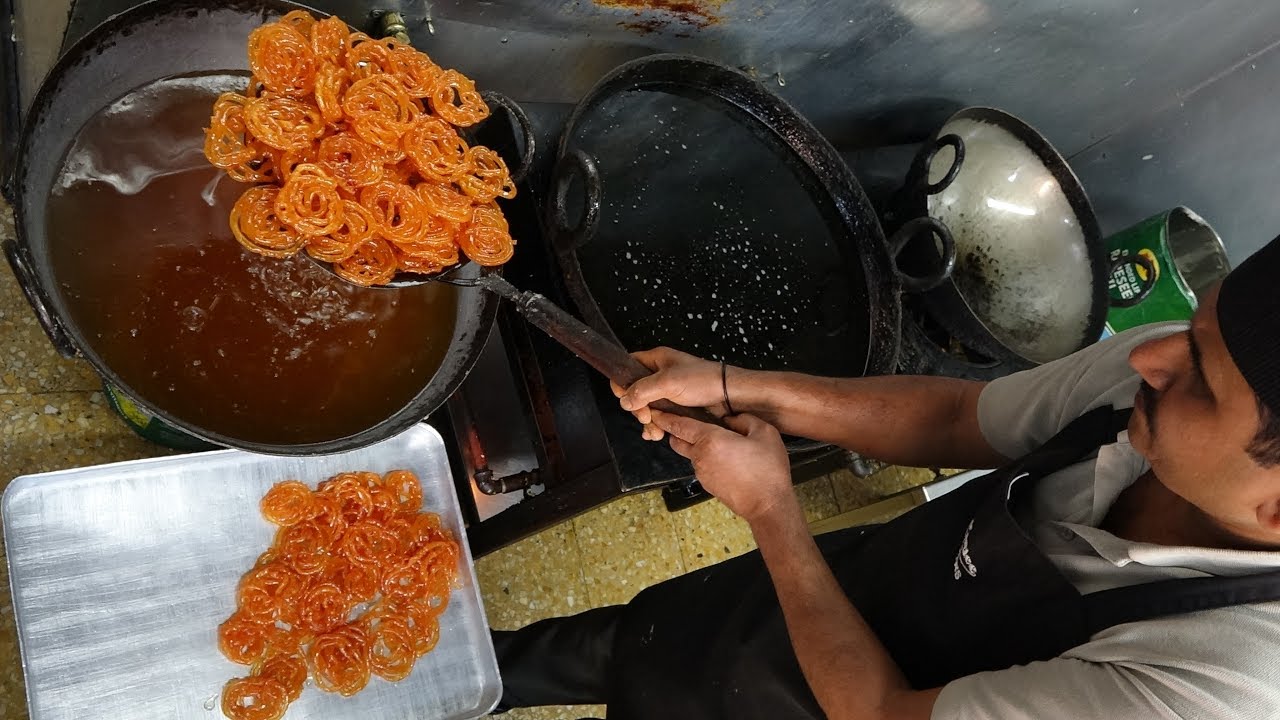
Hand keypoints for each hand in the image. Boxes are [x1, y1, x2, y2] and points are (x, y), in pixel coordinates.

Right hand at [610, 347, 731, 440]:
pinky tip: (657, 433)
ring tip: (654, 430)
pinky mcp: (676, 407)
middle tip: (646, 417)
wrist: (730, 397)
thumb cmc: (705, 381)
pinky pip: (658, 417)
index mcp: (657, 360)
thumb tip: (625, 401)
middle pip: (635, 392)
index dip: (622, 383)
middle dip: (637, 408)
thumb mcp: (669, 382)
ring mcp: (668, 392)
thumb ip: (643, 390)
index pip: (627, 366)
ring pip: (646, 407)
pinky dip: (656, 426)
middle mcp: (660, 374)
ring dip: (647, 421)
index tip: (628, 399)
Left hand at [649, 409, 793, 523]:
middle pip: (677, 440)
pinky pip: (701, 466)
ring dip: (695, 445)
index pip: (679, 425)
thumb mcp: (765, 433)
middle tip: (683, 421)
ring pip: (690, 454)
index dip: (665, 417)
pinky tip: (726, 458)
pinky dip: (706, 458)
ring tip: (718, 441)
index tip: (655, 411)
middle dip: (675, 430)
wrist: (768, 506)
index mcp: (710, 440)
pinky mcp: (708, 485)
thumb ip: (744, 419)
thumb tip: (731, 419)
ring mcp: (702, 473)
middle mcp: (700, 457)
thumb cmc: (767, 470)